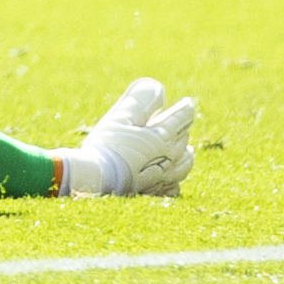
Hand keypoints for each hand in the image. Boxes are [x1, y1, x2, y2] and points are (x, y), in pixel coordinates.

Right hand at [58, 77, 198, 196]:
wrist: (96, 182)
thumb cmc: (106, 147)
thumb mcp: (120, 116)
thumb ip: (141, 100)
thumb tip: (160, 90)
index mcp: (163, 137)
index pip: (182, 118)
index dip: (185, 108)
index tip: (187, 103)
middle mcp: (169, 158)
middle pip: (183, 139)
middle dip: (182, 128)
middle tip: (177, 123)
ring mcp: (164, 178)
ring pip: (184, 164)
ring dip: (184, 154)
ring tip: (183, 149)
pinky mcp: (155, 193)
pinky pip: (174, 186)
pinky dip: (174, 178)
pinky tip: (168, 176)